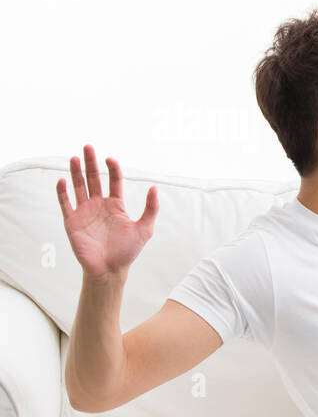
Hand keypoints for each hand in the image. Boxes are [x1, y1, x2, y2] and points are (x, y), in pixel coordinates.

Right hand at [56, 144, 159, 281]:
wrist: (110, 269)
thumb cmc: (128, 251)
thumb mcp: (145, 228)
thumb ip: (151, 208)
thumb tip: (155, 187)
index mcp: (116, 205)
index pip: (113, 181)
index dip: (112, 168)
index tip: (110, 159)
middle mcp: (99, 205)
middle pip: (93, 179)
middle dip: (91, 163)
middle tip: (88, 147)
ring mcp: (84, 212)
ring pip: (78, 187)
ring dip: (76, 172)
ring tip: (75, 157)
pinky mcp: (72, 221)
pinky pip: (65, 203)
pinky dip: (62, 192)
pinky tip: (62, 180)